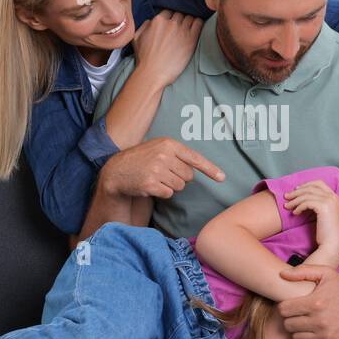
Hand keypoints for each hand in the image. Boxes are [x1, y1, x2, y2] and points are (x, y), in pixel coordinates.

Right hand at [102, 137, 224, 199]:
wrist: (116, 171)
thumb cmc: (141, 160)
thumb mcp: (158, 148)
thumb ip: (177, 155)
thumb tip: (196, 169)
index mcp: (169, 144)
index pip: (194, 158)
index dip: (210, 169)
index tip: (222, 178)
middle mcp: (164, 155)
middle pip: (189, 176)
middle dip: (179, 178)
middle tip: (164, 174)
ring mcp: (157, 169)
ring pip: (180, 186)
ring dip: (170, 186)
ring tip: (156, 178)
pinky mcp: (151, 184)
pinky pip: (169, 194)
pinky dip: (162, 193)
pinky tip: (150, 186)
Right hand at [131, 10, 202, 86]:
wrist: (152, 73)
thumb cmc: (143, 58)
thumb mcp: (137, 37)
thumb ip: (145, 25)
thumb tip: (152, 21)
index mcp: (158, 21)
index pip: (168, 12)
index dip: (170, 18)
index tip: (172, 25)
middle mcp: (171, 23)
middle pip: (180, 14)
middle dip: (179, 20)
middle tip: (180, 29)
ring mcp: (182, 30)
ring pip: (190, 17)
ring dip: (189, 22)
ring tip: (188, 29)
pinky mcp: (191, 39)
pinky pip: (198, 23)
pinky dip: (198, 23)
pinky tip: (197, 28)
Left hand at [275, 265, 338, 338]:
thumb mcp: (327, 273)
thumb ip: (303, 271)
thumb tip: (281, 275)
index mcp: (315, 303)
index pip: (283, 310)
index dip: (286, 306)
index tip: (293, 305)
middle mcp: (320, 322)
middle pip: (288, 325)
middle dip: (292, 319)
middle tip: (300, 315)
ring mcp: (326, 337)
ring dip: (300, 332)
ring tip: (308, 325)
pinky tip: (314, 336)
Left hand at [282, 180, 338, 258]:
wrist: (333, 244)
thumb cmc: (327, 233)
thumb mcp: (325, 215)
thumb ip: (319, 204)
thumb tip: (304, 198)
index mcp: (335, 197)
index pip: (319, 183)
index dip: (306, 185)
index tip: (296, 189)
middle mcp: (333, 197)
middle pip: (311, 187)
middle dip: (297, 191)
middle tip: (286, 197)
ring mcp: (329, 201)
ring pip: (307, 195)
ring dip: (295, 200)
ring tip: (287, 206)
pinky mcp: (323, 207)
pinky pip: (306, 203)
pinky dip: (298, 207)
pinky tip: (295, 213)